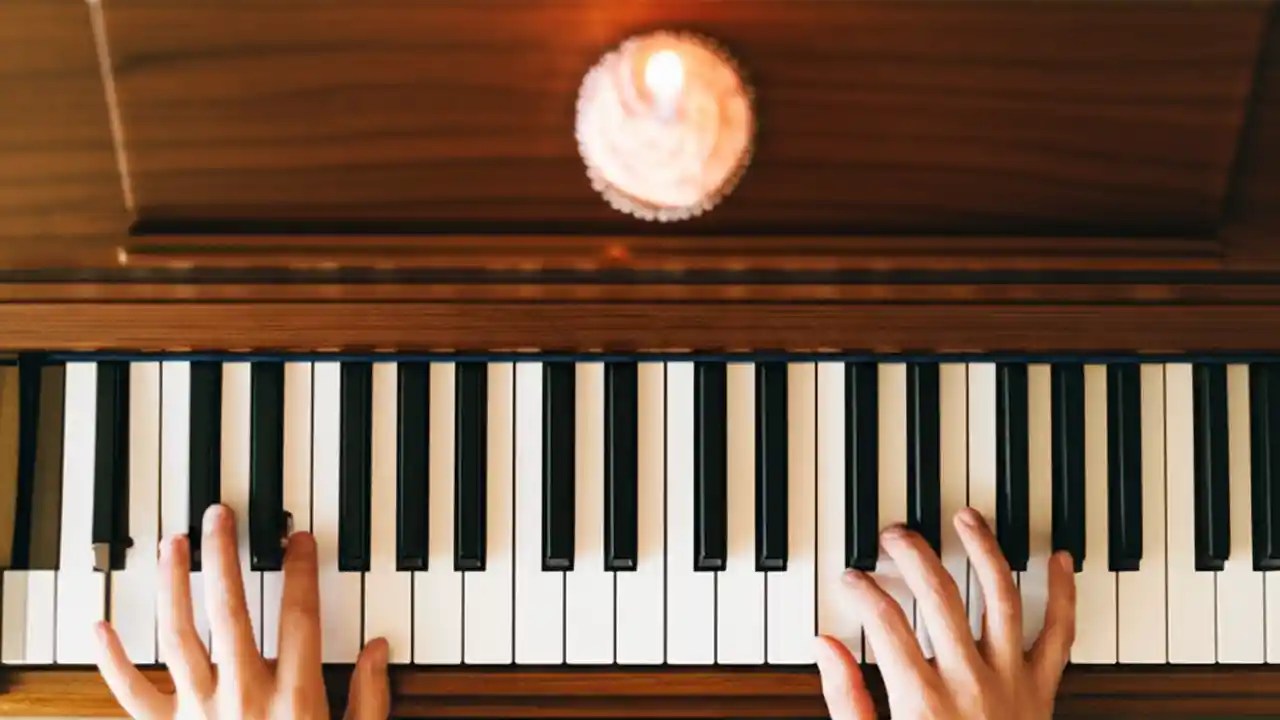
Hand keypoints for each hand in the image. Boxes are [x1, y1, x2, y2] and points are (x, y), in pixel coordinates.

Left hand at [95, 505, 390, 719]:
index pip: (299, 615)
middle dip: (224, 557)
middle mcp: (243, 696)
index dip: (300, 569)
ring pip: (178, 637)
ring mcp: (200, 713)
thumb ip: (369, 699)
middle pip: (230, 611)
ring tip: (170, 546)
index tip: (297, 539)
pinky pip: (132, 695)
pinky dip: (112, 662)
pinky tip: (101, 627)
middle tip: (218, 516)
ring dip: (172, 587)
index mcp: (295, 696)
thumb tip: (377, 652)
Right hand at [815, 508, 1075, 719]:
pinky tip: (1060, 561)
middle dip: (912, 555)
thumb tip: (825, 646)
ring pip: (1000, 597)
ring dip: (983, 549)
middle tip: (895, 535)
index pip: (884, 622)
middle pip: (939, 595)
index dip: (862, 591)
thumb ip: (847, 700)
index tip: (852, 579)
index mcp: (921, 701)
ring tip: (966, 518)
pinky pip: (1060, 636)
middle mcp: (969, 682)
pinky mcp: (1042, 691)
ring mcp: (1010, 682)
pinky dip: (1065, 595)